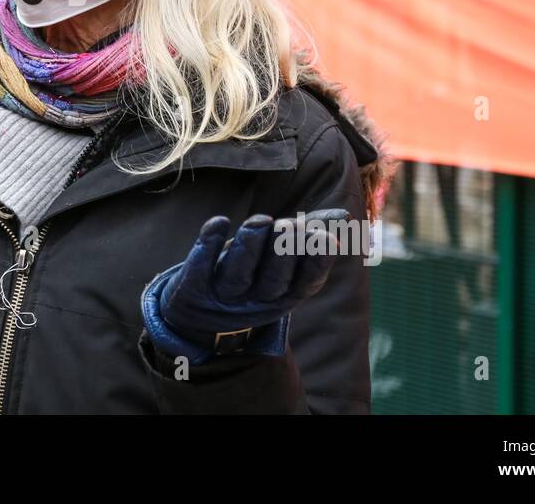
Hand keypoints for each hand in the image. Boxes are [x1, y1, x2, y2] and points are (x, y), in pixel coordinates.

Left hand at [141, 209, 349, 364]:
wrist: (198, 317)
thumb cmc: (251, 280)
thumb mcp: (282, 268)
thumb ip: (308, 242)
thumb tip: (342, 217)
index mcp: (282, 296)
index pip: (304, 283)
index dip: (316, 262)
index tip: (326, 237)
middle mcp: (254, 300)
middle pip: (272, 280)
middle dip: (283, 251)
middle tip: (289, 225)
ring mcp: (223, 296)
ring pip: (238, 274)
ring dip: (250, 246)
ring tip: (261, 220)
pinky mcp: (192, 288)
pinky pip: (200, 267)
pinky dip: (208, 244)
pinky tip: (218, 222)